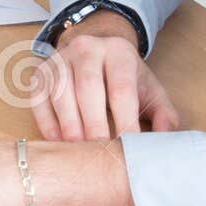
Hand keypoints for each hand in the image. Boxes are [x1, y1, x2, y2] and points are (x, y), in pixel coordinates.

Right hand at [32, 10, 179, 142]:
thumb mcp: (150, 90)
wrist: (95, 50)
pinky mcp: (41, 73)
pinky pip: (40, 101)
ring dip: (70, 128)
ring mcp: (60, 59)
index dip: (125, 120)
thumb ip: (164, 116)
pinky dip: (48, 125)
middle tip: (100, 155)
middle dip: (94, 126)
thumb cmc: (125, 78)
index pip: (122, 89)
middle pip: (88, 90)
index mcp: (119, 52)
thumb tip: (164, 142)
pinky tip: (60, 144)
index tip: (129, 148)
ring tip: (80, 154)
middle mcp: (87, 49)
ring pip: (61, 95)